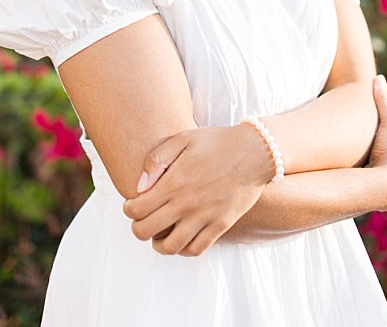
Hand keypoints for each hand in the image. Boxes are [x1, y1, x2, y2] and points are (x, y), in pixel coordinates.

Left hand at [122, 124, 268, 256]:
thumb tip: (140, 186)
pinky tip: (183, 237)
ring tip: (161, 233)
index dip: (129, 209)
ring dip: (159, 243)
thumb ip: (156, 160)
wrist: (256, 150)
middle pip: (145, 232)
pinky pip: (196, 249)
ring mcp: (204, 216)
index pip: (136, 210)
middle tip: (145, 219)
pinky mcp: (221, 224)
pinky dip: (184, 249)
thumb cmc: (218, 142)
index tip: (134, 204)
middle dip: (138, 227)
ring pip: (169, 247)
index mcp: (174, 183)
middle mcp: (186, 204)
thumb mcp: (184, 138)